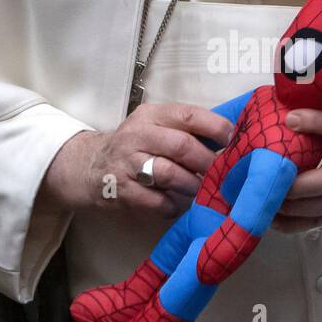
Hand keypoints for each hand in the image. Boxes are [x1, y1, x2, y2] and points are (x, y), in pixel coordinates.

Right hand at [39, 101, 233, 220]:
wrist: (87, 166)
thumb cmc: (134, 147)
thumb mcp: (154, 127)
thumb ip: (186, 130)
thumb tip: (232, 139)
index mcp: (151, 116)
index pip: (189, 115)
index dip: (216, 128)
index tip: (234, 142)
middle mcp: (138, 135)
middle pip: (182, 146)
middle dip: (207, 162)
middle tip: (221, 173)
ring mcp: (127, 164)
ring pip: (170, 174)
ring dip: (192, 185)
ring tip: (201, 190)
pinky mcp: (122, 191)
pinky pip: (157, 202)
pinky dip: (173, 206)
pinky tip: (176, 204)